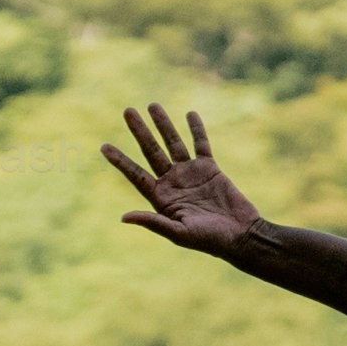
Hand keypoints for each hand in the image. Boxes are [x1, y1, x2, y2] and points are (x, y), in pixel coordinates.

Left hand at [102, 103, 259, 254]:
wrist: (241, 235)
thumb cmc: (210, 240)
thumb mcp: (179, 234)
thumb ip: (154, 222)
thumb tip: (124, 217)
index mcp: (161, 198)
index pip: (136, 175)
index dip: (120, 160)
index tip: (104, 146)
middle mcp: (173, 182)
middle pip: (152, 151)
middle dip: (140, 131)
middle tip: (127, 111)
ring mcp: (191, 173)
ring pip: (174, 143)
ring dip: (163, 124)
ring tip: (152, 105)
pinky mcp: (210, 168)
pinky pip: (201, 144)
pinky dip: (196, 129)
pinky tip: (189, 114)